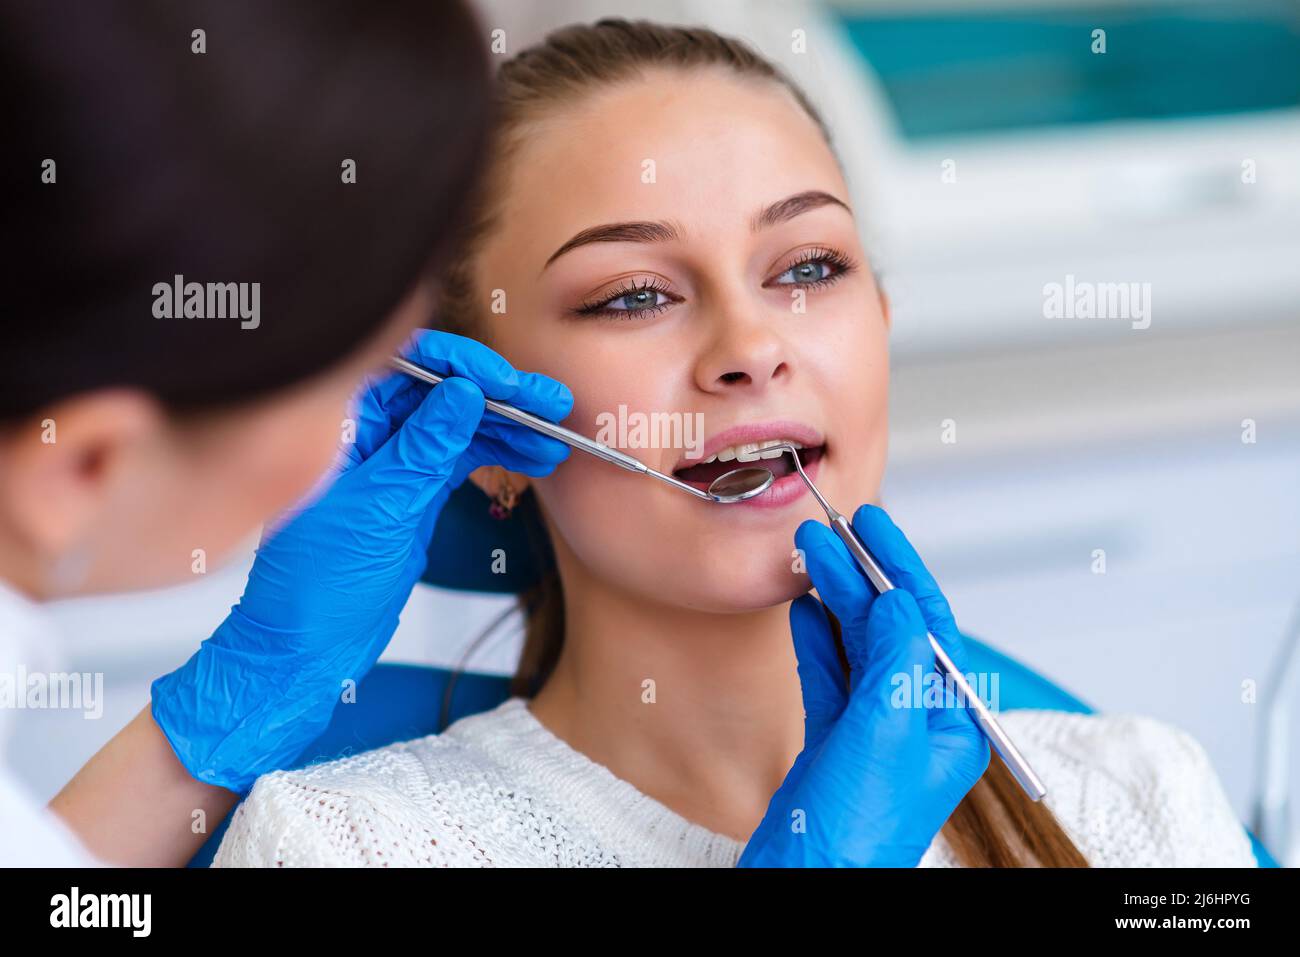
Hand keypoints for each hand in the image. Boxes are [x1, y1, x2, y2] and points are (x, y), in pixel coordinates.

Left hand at [151, 330, 571, 791]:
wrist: (307, 650)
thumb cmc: (315, 586)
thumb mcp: (378, 509)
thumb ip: (422, 449)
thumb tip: (463, 392)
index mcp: (341, 425)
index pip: (407, 368)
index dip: (462, 367)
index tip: (507, 382)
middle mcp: (367, 435)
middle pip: (442, 393)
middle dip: (500, 396)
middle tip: (552, 403)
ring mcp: (393, 465)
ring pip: (460, 428)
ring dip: (509, 428)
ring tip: (555, 436)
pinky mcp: (414, 495)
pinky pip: (462, 461)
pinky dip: (498, 457)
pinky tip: (534, 457)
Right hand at [739, 505, 989, 866]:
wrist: (805, 884)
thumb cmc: (857, 831)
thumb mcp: (884, 734)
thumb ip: (894, 661)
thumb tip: (901, 601)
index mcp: (947, 724)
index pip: (929, 627)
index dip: (902, 570)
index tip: (875, 527)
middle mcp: (913, 723)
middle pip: (888, 630)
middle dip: (859, 578)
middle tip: (827, 534)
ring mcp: (870, 731)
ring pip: (855, 647)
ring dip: (832, 600)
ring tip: (808, 558)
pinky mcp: (832, 741)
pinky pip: (828, 675)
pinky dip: (814, 640)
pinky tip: (801, 609)